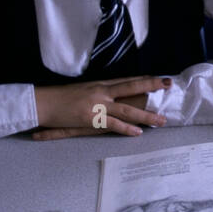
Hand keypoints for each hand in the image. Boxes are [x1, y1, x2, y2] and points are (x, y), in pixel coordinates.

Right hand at [32, 76, 170, 140]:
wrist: (44, 103)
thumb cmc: (61, 97)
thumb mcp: (84, 89)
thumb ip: (100, 91)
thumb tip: (114, 95)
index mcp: (100, 83)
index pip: (127, 80)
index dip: (144, 80)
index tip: (160, 79)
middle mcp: (101, 91)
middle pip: (131, 87)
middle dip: (151, 86)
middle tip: (169, 85)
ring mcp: (97, 105)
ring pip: (126, 109)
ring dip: (145, 115)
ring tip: (161, 120)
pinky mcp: (91, 119)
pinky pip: (113, 124)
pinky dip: (126, 128)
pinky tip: (138, 132)